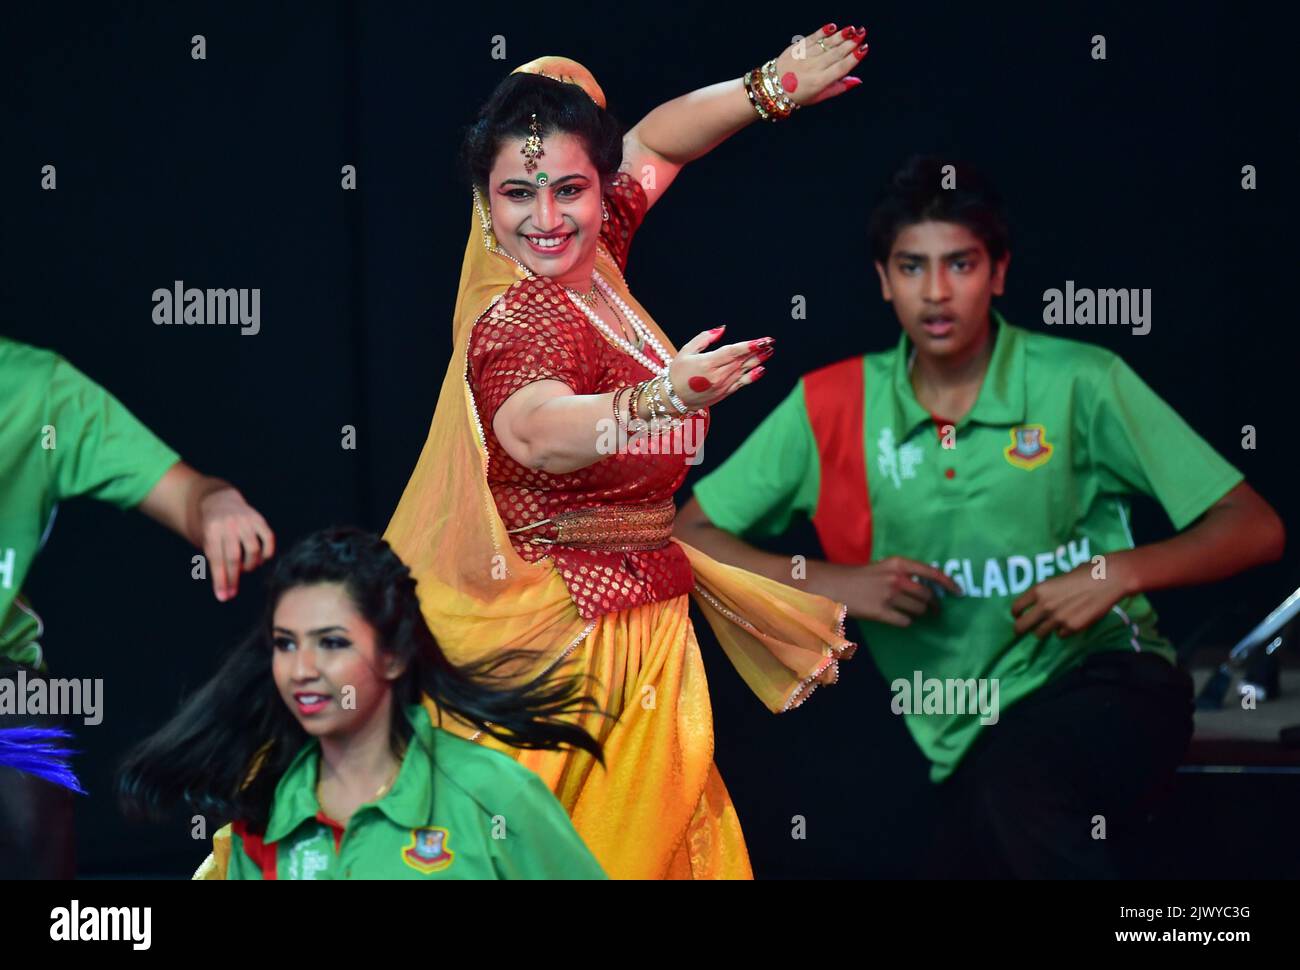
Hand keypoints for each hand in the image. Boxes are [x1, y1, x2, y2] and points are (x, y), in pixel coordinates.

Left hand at [197, 486, 274, 601]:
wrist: (221, 502)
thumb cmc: (214, 530)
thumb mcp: (207, 542)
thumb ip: (215, 562)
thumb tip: (224, 592)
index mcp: (212, 530)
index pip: (217, 559)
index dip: (221, 580)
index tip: (224, 596)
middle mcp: (229, 524)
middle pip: (234, 556)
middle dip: (234, 577)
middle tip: (233, 591)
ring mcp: (246, 520)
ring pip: (253, 549)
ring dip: (250, 565)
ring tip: (246, 569)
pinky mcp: (259, 519)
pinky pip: (268, 539)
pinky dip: (267, 553)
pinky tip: (261, 559)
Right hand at [669, 326, 772, 408]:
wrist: (673, 398)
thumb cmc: (678, 372)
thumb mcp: (686, 350)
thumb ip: (705, 338)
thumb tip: (722, 328)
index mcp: (708, 363)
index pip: (733, 352)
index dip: (749, 346)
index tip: (762, 340)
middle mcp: (718, 375)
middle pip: (742, 361)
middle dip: (758, 351)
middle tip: (770, 342)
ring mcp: (723, 385)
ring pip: (744, 371)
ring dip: (758, 361)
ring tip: (769, 351)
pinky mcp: (724, 393)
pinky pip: (742, 383)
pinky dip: (753, 376)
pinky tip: (761, 369)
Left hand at [772, 22, 869, 106]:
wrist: (773, 87)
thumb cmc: (799, 95)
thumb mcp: (819, 97)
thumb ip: (838, 88)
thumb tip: (858, 80)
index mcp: (819, 82)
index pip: (840, 68)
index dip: (853, 58)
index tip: (864, 49)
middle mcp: (812, 68)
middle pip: (835, 54)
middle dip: (850, 43)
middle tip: (862, 33)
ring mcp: (804, 57)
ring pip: (825, 44)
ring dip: (840, 35)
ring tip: (852, 29)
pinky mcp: (797, 48)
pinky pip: (811, 38)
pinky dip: (822, 32)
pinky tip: (833, 27)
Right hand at [823, 557, 961, 626]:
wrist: (834, 585)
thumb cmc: (860, 576)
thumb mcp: (884, 567)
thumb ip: (904, 573)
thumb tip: (928, 588)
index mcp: (899, 564)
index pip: (933, 573)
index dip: (949, 584)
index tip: (959, 592)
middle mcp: (897, 578)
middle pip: (928, 596)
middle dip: (935, 605)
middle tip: (935, 610)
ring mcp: (889, 596)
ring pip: (918, 611)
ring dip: (919, 614)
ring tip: (913, 614)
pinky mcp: (881, 612)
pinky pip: (905, 621)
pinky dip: (906, 622)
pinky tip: (898, 618)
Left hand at [1011, 562, 1130, 638]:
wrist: (1108, 579)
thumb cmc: (1085, 573)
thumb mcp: (1058, 579)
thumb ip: (1047, 592)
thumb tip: (1040, 602)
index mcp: (1039, 590)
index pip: (1016, 607)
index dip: (1016, 613)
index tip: (1017, 616)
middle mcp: (1044, 606)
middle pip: (1021, 626)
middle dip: (1020, 629)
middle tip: (1023, 630)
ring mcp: (1057, 619)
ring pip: (1039, 633)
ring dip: (1044, 630)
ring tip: (1052, 624)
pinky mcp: (1072, 628)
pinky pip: (1060, 635)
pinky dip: (1063, 631)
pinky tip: (1071, 622)